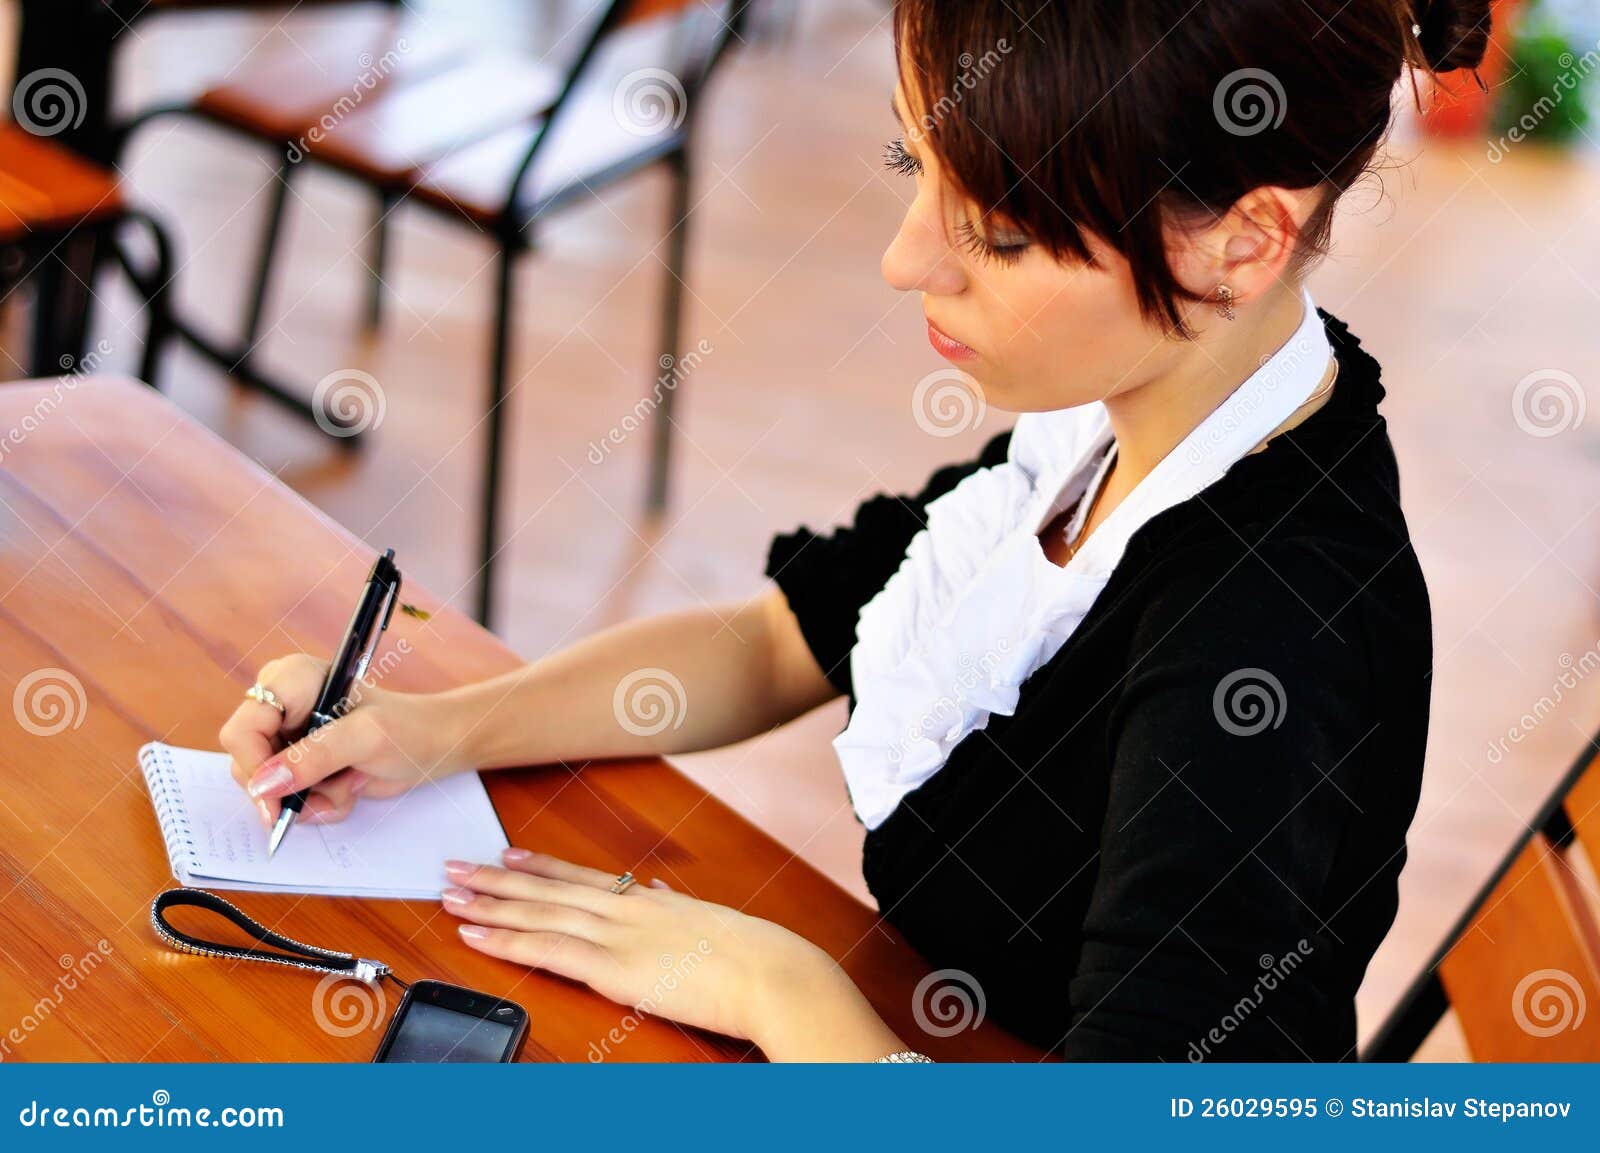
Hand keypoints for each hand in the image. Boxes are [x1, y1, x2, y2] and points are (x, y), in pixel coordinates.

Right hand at [220, 653, 467, 829]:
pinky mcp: (299, 761)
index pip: (242, 730)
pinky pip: (289, 797)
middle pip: (247, 763)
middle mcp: (281, 705)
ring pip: (268, 787)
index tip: (277, 802)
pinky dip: (320, 803)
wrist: (434, 745)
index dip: (254, 769)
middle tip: (334, 790)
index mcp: (290, 680)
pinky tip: (349, 786)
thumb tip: (263, 785)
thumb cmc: (408, 728)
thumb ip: (314, 757)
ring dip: (312, 798)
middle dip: (292, 789)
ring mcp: (288, 736)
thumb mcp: (366, 738)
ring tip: (351, 782)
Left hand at [443, 850, 905, 1059]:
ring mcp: (615, 935)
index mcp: (649, 901)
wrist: (771, 972)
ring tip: (449, 893)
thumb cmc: (752, 956)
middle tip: (454, 868)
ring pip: (537, 912)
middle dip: (496, 880)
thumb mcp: (710, 924)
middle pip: (547, 890)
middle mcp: (625, 909)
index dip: (540, 867)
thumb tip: (663, 894)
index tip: (508, 855)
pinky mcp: (611, 967)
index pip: (582, 878)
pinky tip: (475, 931)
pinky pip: (545, 949)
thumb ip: (678, 909)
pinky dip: (505, 938)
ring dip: (488, 902)